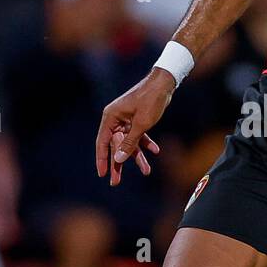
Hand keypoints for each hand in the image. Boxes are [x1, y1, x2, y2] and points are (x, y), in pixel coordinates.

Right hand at [95, 68, 174, 184]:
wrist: (164, 83)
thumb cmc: (151, 100)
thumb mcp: (141, 124)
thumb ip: (129, 143)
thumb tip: (118, 159)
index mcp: (110, 117)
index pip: (102, 142)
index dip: (102, 159)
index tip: (102, 174)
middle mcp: (115, 119)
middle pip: (115, 146)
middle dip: (119, 164)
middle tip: (115, 182)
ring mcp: (126, 120)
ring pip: (129, 143)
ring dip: (137, 156)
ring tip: (146, 171)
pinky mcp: (136, 120)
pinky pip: (138, 136)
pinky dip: (145, 143)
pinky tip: (155, 150)